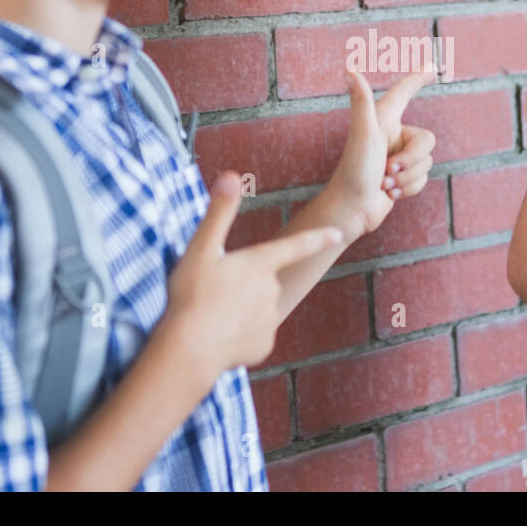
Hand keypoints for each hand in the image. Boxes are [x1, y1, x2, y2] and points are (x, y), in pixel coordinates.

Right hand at [163, 172, 343, 372]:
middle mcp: (272, 289)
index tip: (337, 233)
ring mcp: (270, 319)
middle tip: (213, 294)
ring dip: (239, 310)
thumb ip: (219, 212)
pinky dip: (238, 335)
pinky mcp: (265, 345)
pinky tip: (220, 338)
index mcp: (260, 263)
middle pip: (263, 280)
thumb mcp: (201, 248)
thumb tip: (230, 175)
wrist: (189, 350)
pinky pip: (253, 335)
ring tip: (213, 316)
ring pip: (256, 308)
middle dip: (243, 285)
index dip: (317, 238)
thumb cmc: (192, 296)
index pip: (296, 246)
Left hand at [326, 67, 435, 238]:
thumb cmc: (354, 171)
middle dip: (412, 160)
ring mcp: (397, 156)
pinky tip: (389, 194)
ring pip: (426, 163)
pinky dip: (408, 189)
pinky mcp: (401, 177)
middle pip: (427, 140)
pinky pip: (422, 179)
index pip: (405, 91)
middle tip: (388, 169)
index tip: (433, 68)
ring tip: (384, 184)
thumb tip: (348, 69)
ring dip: (407, 178)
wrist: (352, 209)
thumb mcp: (362, 133)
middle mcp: (392, 134)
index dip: (418, 78)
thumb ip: (362, 101)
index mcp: (383, 118)